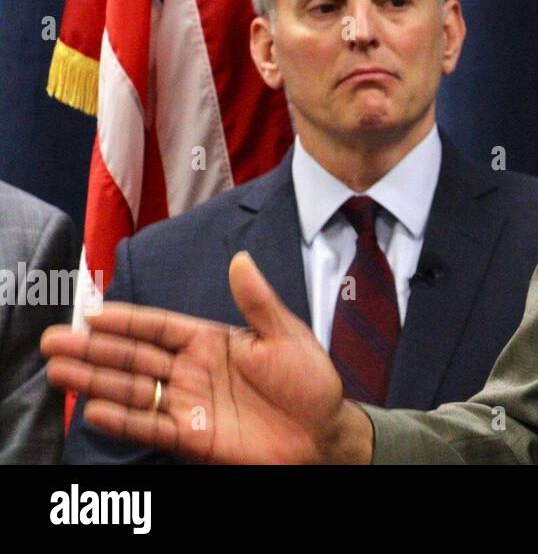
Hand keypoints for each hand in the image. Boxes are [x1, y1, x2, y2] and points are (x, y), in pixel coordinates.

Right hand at [42, 251, 373, 463]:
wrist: (323, 432)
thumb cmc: (310, 381)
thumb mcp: (286, 334)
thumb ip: (257, 301)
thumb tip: (241, 259)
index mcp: (212, 341)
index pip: (159, 326)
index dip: (126, 320)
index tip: (92, 312)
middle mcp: (192, 370)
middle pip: (135, 356)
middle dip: (94, 348)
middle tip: (54, 340)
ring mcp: (189, 403)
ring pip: (133, 390)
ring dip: (96, 381)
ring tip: (58, 372)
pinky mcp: (193, 437)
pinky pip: (151, 427)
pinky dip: (123, 421)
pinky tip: (94, 410)